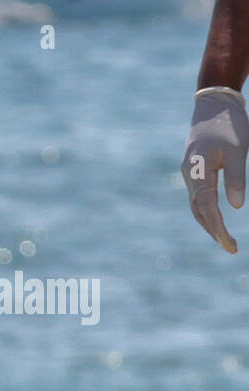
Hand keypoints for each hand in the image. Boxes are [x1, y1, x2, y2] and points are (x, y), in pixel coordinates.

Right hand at [183, 87, 248, 252]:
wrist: (214, 102)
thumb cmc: (230, 124)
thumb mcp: (239, 150)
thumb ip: (236, 178)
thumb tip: (236, 207)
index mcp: (199, 173)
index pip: (207, 209)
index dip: (218, 229)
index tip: (229, 246)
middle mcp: (190, 176)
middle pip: (198, 212)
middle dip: (213, 231)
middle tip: (230, 248)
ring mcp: (190, 173)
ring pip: (197, 206)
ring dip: (209, 223)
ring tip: (224, 237)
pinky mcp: (194, 169)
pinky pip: (198, 196)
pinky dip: (206, 211)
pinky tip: (215, 216)